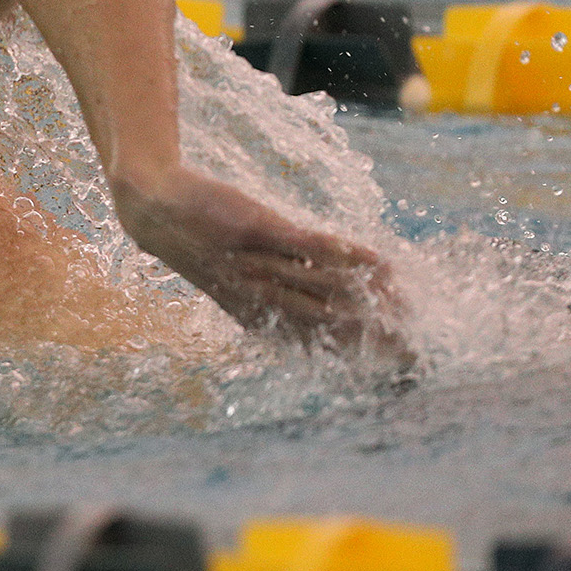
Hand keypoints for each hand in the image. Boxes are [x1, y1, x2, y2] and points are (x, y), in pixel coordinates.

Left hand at [112, 164, 407, 364]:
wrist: (155, 210)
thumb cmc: (201, 245)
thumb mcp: (236, 282)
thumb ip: (275, 300)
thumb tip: (316, 312)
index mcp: (256, 317)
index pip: (316, 343)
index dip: (357, 352)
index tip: (395, 360)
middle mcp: (259, 297)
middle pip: (328, 321)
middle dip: (373, 333)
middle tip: (415, 340)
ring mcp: (258, 264)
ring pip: (325, 286)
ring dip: (370, 294)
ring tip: (407, 300)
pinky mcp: (256, 229)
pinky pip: (308, 247)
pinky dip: (345, 255)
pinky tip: (376, 259)